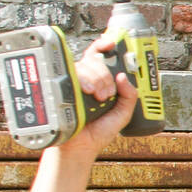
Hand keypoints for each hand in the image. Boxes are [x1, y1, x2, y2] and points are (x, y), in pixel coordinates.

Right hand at [59, 35, 137, 157]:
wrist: (81, 148)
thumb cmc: (98, 132)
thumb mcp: (123, 113)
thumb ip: (129, 95)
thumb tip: (124, 76)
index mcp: (98, 82)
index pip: (99, 58)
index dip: (104, 46)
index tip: (111, 43)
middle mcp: (84, 80)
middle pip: (95, 60)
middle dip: (105, 74)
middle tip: (107, 93)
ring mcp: (72, 83)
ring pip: (85, 66)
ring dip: (97, 80)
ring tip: (98, 97)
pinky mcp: (61, 88)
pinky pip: (72, 75)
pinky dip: (84, 81)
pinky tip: (88, 92)